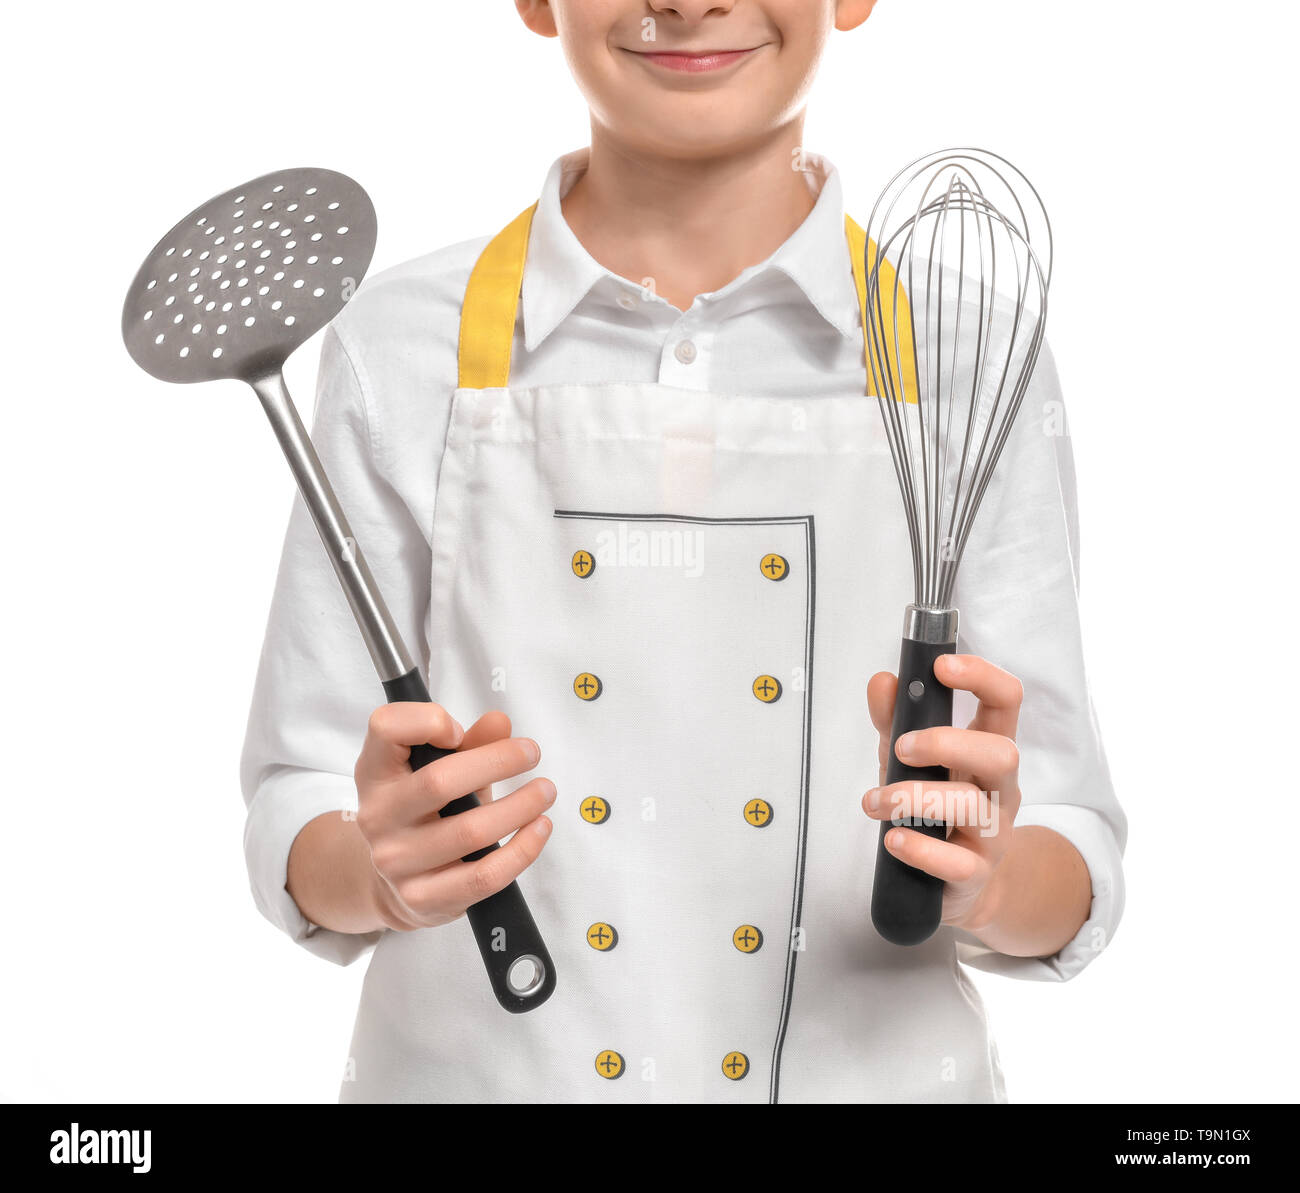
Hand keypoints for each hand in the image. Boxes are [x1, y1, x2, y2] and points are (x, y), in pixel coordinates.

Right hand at [354, 703, 554, 930]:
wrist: (394, 883)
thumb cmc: (425, 812)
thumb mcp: (437, 770)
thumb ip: (469, 743)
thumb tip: (499, 723)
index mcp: (376, 772)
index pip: (387, 728)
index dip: (427, 721)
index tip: (461, 731)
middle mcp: (378, 816)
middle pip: (440, 780)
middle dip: (497, 761)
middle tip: (532, 753)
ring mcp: (397, 862)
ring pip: (471, 831)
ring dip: (521, 807)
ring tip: (545, 792)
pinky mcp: (423, 897)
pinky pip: (484, 876)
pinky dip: (522, 850)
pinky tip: (539, 828)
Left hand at [863, 654, 1022, 930]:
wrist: (956, 882)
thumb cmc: (932, 808)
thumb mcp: (907, 759)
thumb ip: (894, 720)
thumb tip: (882, 681)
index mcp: (987, 748)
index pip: (1006, 700)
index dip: (981, 676)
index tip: (941, 666)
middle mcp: (999, 788)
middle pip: (1002, 753)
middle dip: (947, 743)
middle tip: (902, 748)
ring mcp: (993, 833)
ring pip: (973, 807)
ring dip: (913, 797)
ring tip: (875, 801)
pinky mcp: (975, 874)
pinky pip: (959, 864)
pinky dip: (920, 850)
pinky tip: (893, 839)